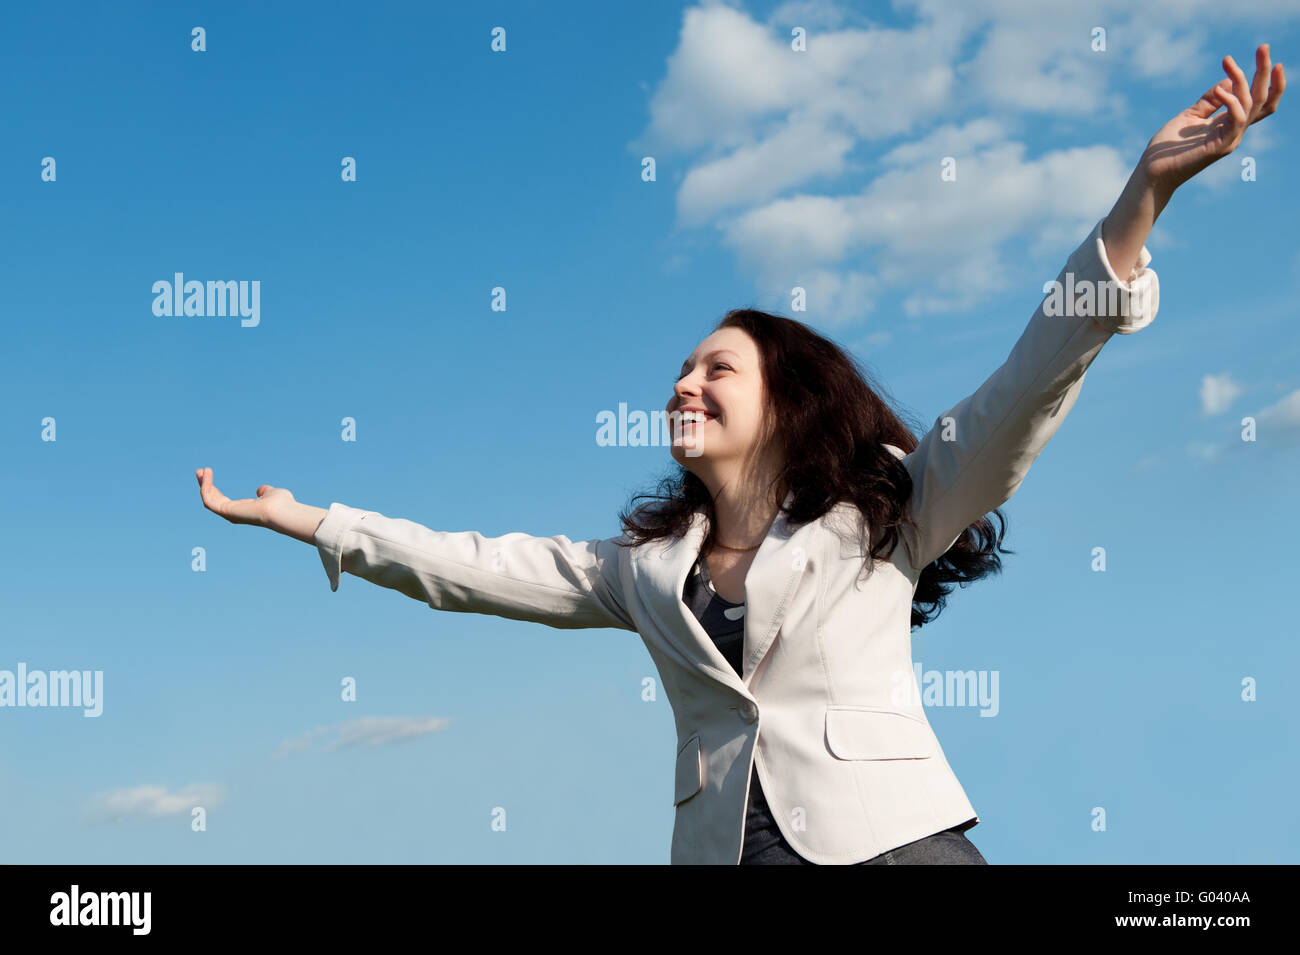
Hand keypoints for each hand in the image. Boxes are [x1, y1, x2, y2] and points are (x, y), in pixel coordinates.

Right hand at [196, 467, 295, 528]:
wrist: (282, 510)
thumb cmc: (281, 504)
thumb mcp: (271, 494)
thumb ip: (265, 492)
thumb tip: (261, 490)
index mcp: (243, 510)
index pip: (222, 501)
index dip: (214, 489)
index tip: (208, 475)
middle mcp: (234, 514)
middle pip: (212, 500)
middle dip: (205, 485)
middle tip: (200, 471)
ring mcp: (229, 514)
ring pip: (208, 499)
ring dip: (203, 484)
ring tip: (200, 470)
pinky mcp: (225, 511)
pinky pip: (209, 499)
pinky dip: (205, 486)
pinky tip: (207, 473)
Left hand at [1140, 44, 1284, 195]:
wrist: (1151, 171)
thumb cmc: (1167, 146)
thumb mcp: (1190, 115)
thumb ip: (1209, 101)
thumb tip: (1228, 80)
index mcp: (1229, 123)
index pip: (1258, 99)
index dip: (1266, 78)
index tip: (1262, 51)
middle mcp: (1235, 130)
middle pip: (1262, 99)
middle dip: (1265, 71)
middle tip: (1263, 46)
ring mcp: (1230, 139)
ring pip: (1251, 105)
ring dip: (1243, 80)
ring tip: (1228, 62)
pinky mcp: (1220, 146)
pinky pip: (1237, 120)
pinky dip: (1232, 101)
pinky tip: (1220, 88)